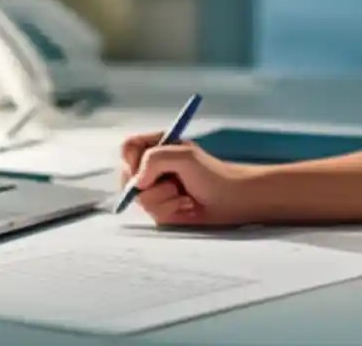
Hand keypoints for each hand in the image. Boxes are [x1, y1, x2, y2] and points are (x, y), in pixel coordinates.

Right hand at [118, 132, 259, 226]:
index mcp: (158, 147)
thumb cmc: (214, 175)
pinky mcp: (162, 211)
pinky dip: (171, 211)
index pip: (128, 148)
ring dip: (165, 199)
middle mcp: (154, 168)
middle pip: (128, 177)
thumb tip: (138, 182)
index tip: (141, 168)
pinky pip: (153, 214)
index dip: (131, 160)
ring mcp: (157, 190)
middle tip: (171, 184)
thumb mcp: (185, 157)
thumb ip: (156, 159)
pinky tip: (187, 207)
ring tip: (185, 196)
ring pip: (140, 199)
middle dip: (150, 184)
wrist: (233, 201)